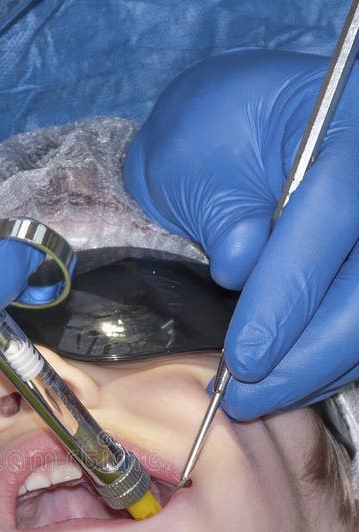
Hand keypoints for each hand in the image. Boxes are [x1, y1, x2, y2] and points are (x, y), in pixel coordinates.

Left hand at [124, 50, 358, 418]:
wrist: (233, 138)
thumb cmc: (207, 136)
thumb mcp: (192, 151)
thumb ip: (221, 207)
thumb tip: (243, 262)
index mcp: (344, 123)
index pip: (332, 214)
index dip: (289, 295)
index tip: (244, 358)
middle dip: (309, 354)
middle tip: (246, 399)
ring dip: (317, 371)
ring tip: (256, 401)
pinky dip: (327, 366)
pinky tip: (285, 385)